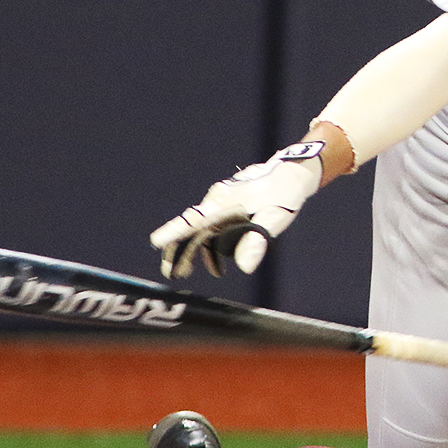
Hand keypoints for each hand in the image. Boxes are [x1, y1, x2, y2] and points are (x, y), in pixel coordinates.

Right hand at [149, 142, 323, 277]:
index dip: (174, 232)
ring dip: (194, 251)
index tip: (156, 242)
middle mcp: (216, 200)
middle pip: (191, 227)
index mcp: (223, 203)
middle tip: (170, 273)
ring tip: (185, 273)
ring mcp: (220, 202)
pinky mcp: (227, 206)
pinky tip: (216, 265)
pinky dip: (210, 245)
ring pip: (201, 229)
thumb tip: (244, 267)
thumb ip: (257, 241)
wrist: (292, 175)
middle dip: (178, 250)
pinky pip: (212, 227)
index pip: (194, 220)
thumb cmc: (284, 196)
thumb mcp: (274, 219)